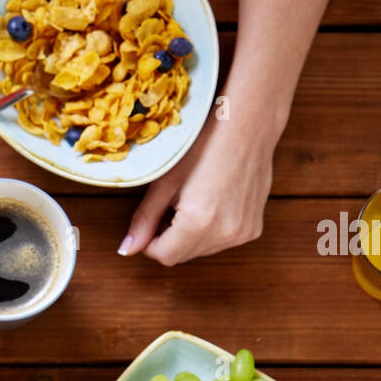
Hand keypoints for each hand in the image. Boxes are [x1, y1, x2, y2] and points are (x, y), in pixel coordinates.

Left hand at [117, 108, 276, 265]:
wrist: (249, 125)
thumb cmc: (204, 144)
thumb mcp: (165, 181)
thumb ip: (144, 219)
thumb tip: (126, 249)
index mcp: (199, 222)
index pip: (164, 256)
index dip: (150, 242)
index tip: (150, 220)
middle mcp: (224, 234)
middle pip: (182, 256)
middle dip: (169, 238)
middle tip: (171, 204)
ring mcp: (242, 233)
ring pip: (201, 251)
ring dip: (189, 235)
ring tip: (193, 199)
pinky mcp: (253, 229)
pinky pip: (221, 241)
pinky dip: (210, 230)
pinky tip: (212, 201)